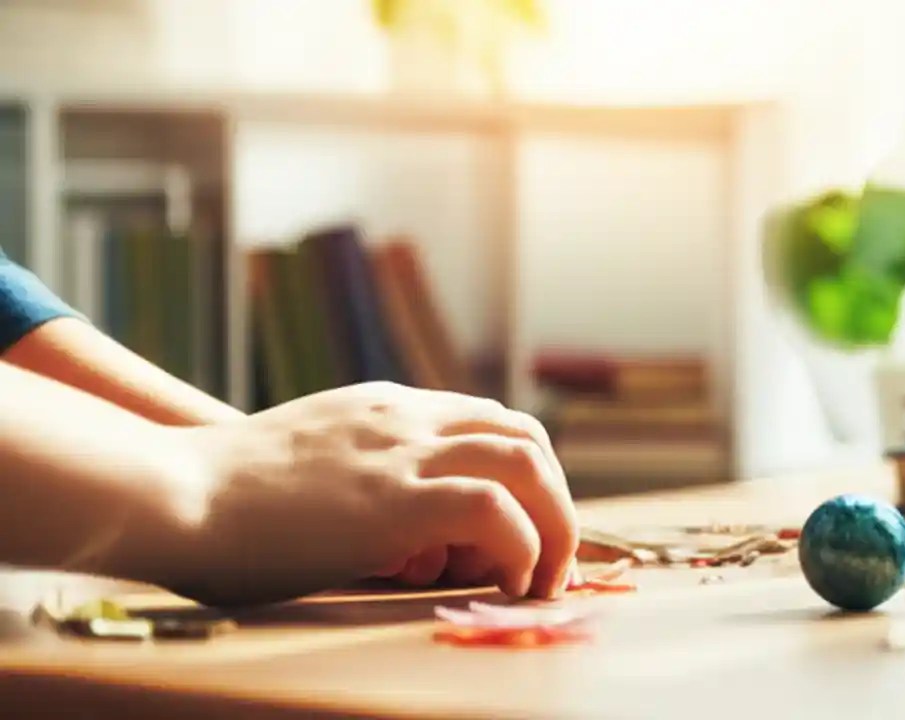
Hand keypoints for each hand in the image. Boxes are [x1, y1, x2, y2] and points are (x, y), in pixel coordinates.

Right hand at [162, 382, 576, 606]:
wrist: (172, 489)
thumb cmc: (224, 496)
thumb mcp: (313, 464)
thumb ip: (370, 481)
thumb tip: (418, 541)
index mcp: (388, 408)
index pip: (491, 421)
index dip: (526, 476)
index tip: (526, 529)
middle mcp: (407, 418)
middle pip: (526, 435)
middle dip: (556, 498)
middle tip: (549, 559)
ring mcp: (404, 453)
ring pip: (529, 462)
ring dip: (556, 523)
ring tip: (543, 578)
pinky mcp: (396, 500)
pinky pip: (498, 511)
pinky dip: (524, 546)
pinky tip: (510, 581)